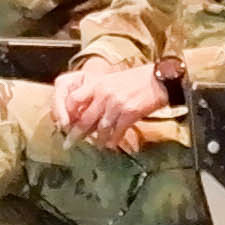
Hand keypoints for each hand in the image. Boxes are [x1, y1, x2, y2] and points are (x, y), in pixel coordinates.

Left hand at [55, 60, 171, 141]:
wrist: (159, 79)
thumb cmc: (137, 78)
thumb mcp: (112, 80)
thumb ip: (99, 92)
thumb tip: (89, 109)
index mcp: (97, 84)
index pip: (74, 100)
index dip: (68, 114)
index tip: (65, 123)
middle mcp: (103, 95)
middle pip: (84, 119)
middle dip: (76, 134)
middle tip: (69, 144)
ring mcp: (116, 105)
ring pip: (100, 128)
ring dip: (97, 140)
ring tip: (96, 146)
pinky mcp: (129, 114)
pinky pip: (117, 132)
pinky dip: (113, 140)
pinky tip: (112, 144)